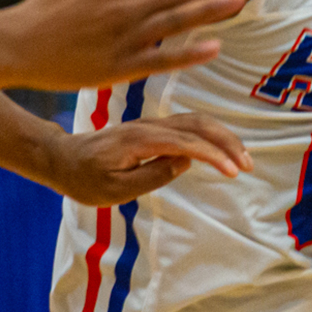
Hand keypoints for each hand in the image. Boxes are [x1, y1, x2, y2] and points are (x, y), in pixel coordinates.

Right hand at [5, 0, 251, 90]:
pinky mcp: (117, 68)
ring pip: (174, 21)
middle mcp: (121, 6)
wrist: (13, 46)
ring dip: (208, 10)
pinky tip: (213, 47)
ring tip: (237, 1)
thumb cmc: (45, 8)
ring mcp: (120, 37)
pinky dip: (187, 54)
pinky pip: (159, 60)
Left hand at [43, 114, 251, 206]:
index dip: (213, 156)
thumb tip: (185, 163)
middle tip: (248, 165)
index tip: (234, 172)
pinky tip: (223, 151)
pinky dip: (210, 136)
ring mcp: (152, 125)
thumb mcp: (114, 189)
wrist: (62, 158)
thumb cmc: (85, 179)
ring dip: (223, 138)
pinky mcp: (154, 129)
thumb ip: (151, 176)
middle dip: (227, 142)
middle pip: (198, 124)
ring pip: (196, 122)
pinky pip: (188, 127)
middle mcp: (149, 126)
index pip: (186, 143)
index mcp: (140, 139)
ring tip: (243, 159)